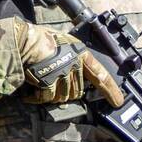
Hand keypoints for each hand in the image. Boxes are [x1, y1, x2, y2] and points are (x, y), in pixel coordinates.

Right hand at [0, 17, 122, 107]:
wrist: (24, 39)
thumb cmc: (40, 39)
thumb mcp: (64, 44)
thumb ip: (72, 58)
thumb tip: (76, 73)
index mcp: (81, 54)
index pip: (100, 74)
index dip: (111, 90)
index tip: (118, 101)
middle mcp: (74, 64)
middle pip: (77, 91)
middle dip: (65, 92)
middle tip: (52, 84)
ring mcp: (62, 73)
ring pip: (63, 97)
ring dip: (51, 95)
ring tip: (40, 84)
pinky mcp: (50, 81)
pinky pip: (47, 97)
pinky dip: (38, 98)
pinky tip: (31, 93)